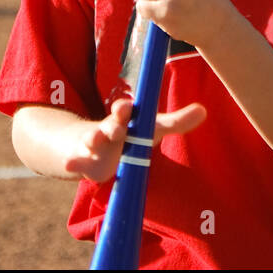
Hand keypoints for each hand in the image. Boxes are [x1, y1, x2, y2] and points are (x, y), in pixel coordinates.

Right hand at [65, 97, 207, 182]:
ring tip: (92, 141)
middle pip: (109, 125)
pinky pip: (76, 161)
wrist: (93, 144)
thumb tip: (204, 110)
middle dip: (112, 125)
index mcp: (124, 118)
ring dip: (92, 140)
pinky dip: (73, 163)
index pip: (125, 110)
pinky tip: (69, 165)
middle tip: (117, 128)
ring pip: (92, 140)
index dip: (126, 109)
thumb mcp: (152, 129)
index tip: (128, 107)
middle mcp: (107, 127)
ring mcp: (93, 143)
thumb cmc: (130, 135)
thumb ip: (176, 122)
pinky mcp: (82, 160)